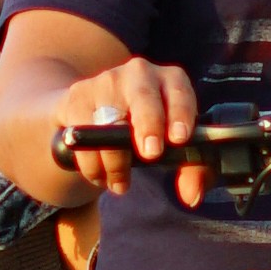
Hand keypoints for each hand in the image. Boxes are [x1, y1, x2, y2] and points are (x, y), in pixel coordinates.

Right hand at [56, 53, 205, 202]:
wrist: (98, 114)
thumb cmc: (149, 131)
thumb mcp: (176, 147)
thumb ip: (193, 171)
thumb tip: (191, 196)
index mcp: (171, 80)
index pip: (179, 90)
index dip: (180, 113)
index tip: (179, 139)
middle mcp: (140, 73)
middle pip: (144, 97)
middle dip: (148, 124)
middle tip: (151, 154)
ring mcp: (106, 81)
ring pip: (109, 121)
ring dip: (114, 160)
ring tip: (120, 184)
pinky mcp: (78, 96)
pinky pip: (82, 133)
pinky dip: (91, 162)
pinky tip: (100, 175)